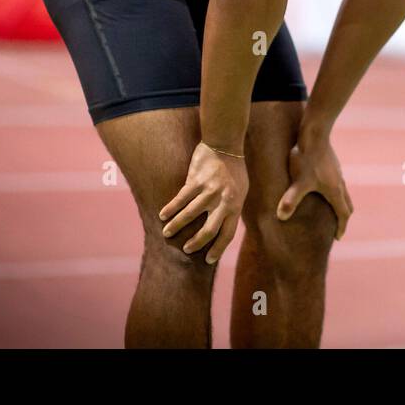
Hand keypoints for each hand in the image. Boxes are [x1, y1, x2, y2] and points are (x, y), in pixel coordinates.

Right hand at [159, 142, 248, 263]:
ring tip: (166, 233)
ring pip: (190, 215)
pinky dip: (170, 208)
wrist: (225, 144)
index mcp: (236, 205)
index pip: (228, 233)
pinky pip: (180, 199)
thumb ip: (232, 207)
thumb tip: (224, 225)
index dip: (218, 248)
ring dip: (176, 226)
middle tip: (186, 250)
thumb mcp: (241, 190)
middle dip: (196, 243)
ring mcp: (209, 191)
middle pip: (209, 230)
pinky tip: (162, 215)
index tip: (209, 259)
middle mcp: (223, 201)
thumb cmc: (235, 169)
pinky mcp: (196, 181)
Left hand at [276, 137, 353, 239]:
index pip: (343, 214)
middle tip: (335, 226)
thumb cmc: (307, 158)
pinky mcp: (332, 164)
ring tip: (329, 210)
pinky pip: (337, 182)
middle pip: (347, 204)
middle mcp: (339, 183)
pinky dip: (334, 192)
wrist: (314, 132)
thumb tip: (281, 217)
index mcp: (335, 191)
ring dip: (339, 204)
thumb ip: (291, 199)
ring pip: (343, 193)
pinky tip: (321, 188)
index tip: (337, 237)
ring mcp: (337, 172)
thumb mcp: (298, 181)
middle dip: (342, 217)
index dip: (341, 227)